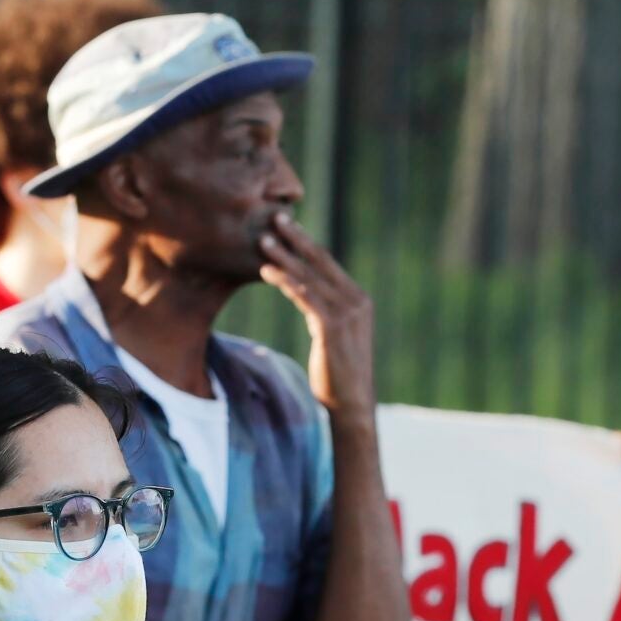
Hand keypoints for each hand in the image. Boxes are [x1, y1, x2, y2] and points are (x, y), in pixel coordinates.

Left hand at [258, 210, 373, 416]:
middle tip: (275, 217)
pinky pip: (304, 297)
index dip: (307, 243)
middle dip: (296, 238)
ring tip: (262, 240)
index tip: (288, 227)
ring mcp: (346, 313)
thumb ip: (325, 314)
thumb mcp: (333, 336)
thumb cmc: (338, 374)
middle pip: (321, 261)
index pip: (329, 264)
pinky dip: (284, 281)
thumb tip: (309, 301)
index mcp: (358, 300)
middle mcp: (356, 301)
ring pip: (309, 277)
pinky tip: (266, 271)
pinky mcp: (332, 327)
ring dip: (284, 256)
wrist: (351, 403)